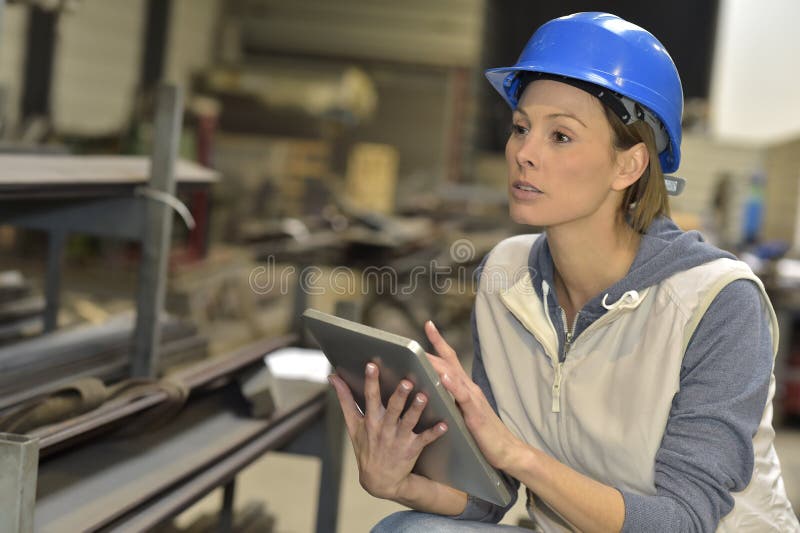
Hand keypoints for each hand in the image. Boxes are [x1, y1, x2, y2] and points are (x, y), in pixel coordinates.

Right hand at [328, 361, 447, 500]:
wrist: (378, 480)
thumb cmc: (366, 447)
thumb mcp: (353, 425)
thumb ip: (345, 400)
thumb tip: (333, 377)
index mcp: (371, 420)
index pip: (369, 397)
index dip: (371, 381)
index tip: (372, 365)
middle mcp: (384, 428)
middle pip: (392, 409)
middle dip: (399, 395)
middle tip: (406, 382)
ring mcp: (399, 439)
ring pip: (409, 422)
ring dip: (416, 410)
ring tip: (424, 396)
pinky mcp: (412, 449)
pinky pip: (424, 439)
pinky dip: (434, 433)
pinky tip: (444, 425)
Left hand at [424, 320, 523, 470]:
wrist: (506, 451)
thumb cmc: (482, 434)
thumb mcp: (462, 413)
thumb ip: (450, 399)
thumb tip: (432, 389)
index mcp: (464, 387)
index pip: (450, 359)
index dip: (439, 342)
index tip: (428, 325)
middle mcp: (469, 388)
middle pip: (449, 363)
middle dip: (433, 348)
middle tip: (418, 335)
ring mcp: (473, 399)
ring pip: (453, 376)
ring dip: (438, 364)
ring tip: (421, 353)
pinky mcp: (475, 414)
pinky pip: (463, 397)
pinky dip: (453, 386)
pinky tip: (444, 378)